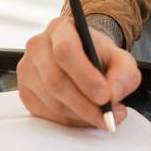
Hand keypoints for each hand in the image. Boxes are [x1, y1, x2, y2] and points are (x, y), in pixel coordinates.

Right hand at [17, 16, 140, 129]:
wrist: (85, 59)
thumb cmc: (99, 57)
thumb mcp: (122, 60)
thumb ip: (124, 75)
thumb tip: (113, 93)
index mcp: (60, 29)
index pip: (65, 50)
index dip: (85, 76)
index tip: (105, 95)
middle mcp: (38, 46)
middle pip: (55, 80)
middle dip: (84, 104)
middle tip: (106, 116)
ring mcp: (27, 69)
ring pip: (51, 101)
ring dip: (80, 115)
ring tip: (101, 117)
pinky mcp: (25, 92)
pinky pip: (46, 114)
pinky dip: (69, 121)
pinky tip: (84, 116)